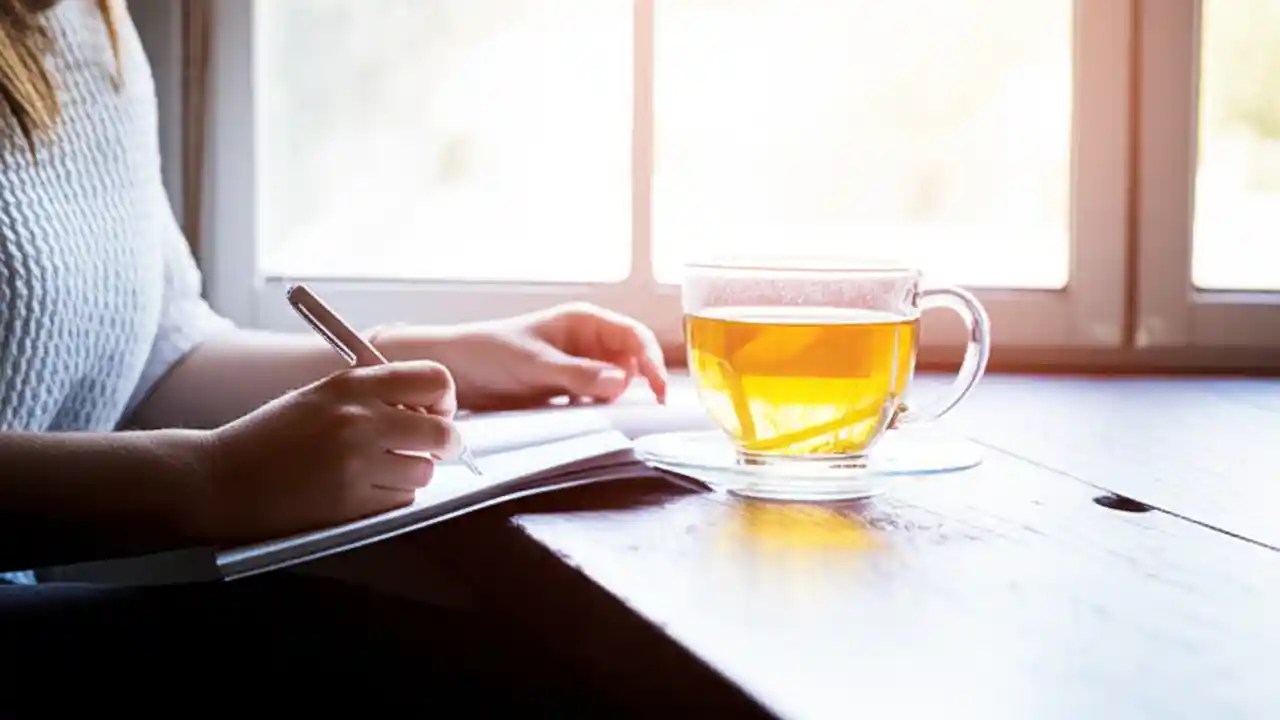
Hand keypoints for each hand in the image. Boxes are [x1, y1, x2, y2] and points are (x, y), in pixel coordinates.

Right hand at [201, 361, 459, 542]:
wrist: (221, 479)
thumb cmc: (271, 437)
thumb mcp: (320, 396)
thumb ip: (372, 395)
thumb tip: (430, 408)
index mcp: (352, 385)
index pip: (433, 378)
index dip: (443, 398)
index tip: (436, 412)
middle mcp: (359, 419)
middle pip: (442, 432)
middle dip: (444, 444)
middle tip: (432, 449)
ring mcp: (356, 463)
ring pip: (424, 472)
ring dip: (411, 474)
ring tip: (378, 471)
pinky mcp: (351, 502)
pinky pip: (401, 501)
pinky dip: (390, 498)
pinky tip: (360, 490)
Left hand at [374, 303, 667, 410]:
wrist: (452, 370)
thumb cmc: (489, 353)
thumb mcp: (534, 364)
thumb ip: (578, 374)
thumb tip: (622, 382)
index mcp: (585, 321)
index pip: (634, 337)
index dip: (652, 361)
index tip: (658, 392)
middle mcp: (587, 341)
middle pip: (633, 361)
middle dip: (641, 382)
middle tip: (644, 413)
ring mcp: (579, 366)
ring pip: (617, 384)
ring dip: (621, 400)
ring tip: (618, 418)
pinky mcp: (567, 390)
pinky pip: (597, 400)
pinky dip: (602, 410)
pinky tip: (596, 421)